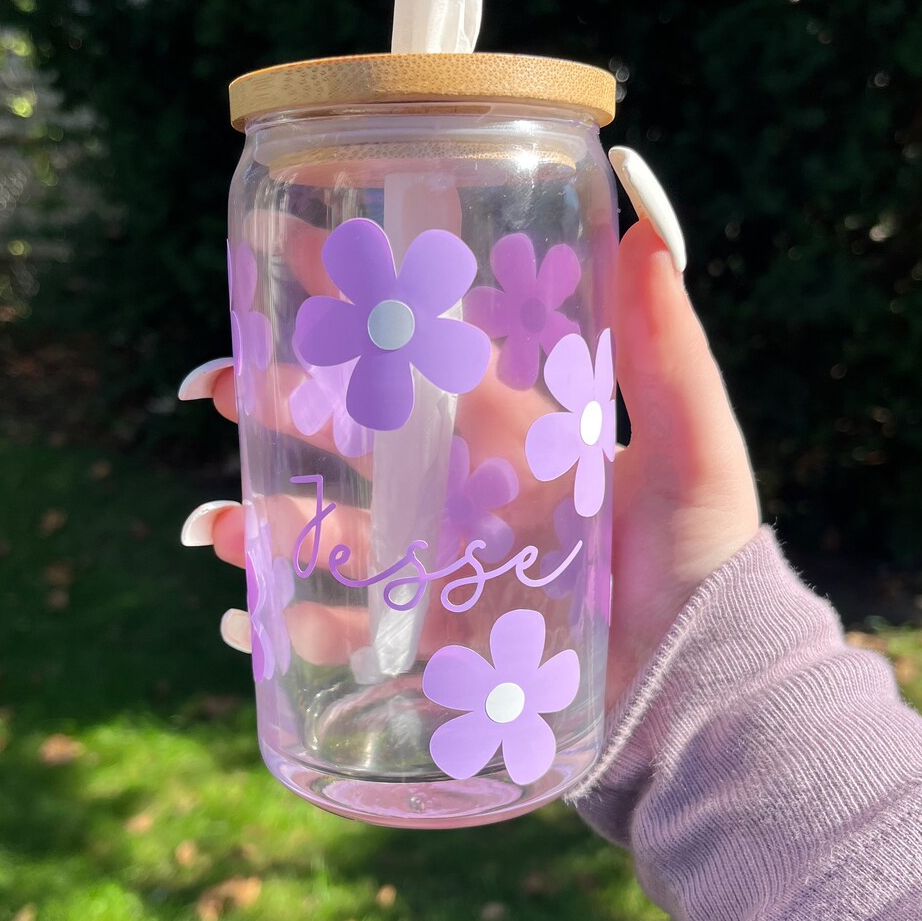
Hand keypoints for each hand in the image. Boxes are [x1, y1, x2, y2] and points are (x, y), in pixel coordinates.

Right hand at [179, 147, 759, 709]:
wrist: (700, 688)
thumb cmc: (702, 562)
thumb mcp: (693, 451)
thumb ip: (666, 355)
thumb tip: (645, 233)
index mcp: (514, 430)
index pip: (422, 354)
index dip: (364, 309)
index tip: (302, 262)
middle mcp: (466, 490)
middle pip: (356, 437)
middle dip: (283, 409)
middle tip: (220, 388)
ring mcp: (444, 565)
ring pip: (337, 531)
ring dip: (269, 522)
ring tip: (218, 526)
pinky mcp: (437, 638)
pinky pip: (356, 628)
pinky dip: (302, 622)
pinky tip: (261, 618)